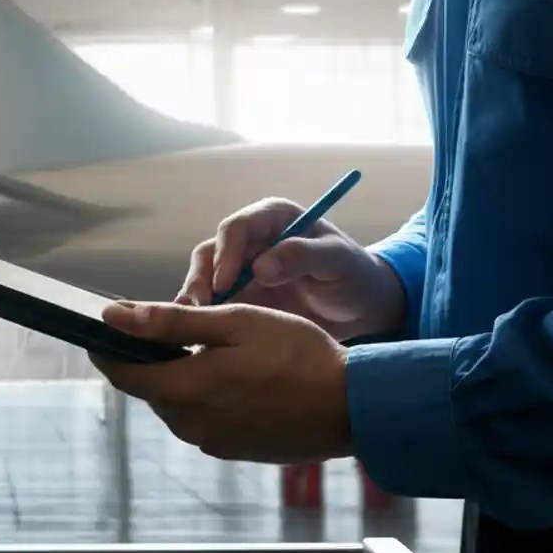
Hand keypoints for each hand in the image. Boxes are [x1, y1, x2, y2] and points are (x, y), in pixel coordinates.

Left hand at [91, 301, 351, 463]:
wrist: (352, 406)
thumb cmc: (297, 354)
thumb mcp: (233, 324)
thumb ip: (171, 322)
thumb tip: (114, 316)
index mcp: (183, 390)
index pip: (122, 374)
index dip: (107, 351)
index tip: (102, 330)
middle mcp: (189, 424)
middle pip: (149, 389)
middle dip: (147, 361)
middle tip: (162, 330)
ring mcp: (211, 442)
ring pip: (175, 404)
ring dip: (178, 378)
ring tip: (203, 350)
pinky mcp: (232, 450)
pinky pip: (201, 419)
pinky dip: (203, 397)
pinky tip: (230, 378)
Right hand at [177, 198, 404, 341]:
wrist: (360, 306)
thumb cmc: (353, 274)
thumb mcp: (338, 261)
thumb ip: (302, 257)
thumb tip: (260, 268)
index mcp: (273, 218)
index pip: (236, 228)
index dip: (225, 254)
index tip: (225, 285)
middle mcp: (250, 240)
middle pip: (210, 253)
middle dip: (201, 280)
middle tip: (199, 309)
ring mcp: (240, 269)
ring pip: (203, 278)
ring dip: (195, 299)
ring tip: (193, 324)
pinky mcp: (237, 296)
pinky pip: (211, 302)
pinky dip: (201, 316)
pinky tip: (198, 335)